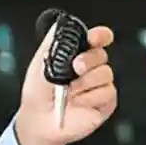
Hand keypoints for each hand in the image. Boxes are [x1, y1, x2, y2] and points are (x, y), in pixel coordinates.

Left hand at [14, 23, 116, 144]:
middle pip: (102, 55)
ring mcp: (98, 86)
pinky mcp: (105, 103)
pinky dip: (90, 97)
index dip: (100, 36)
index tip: (94, 37)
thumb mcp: (40, 62)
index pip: (97, 39)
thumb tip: (61, 24)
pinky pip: (108, 93)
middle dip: (88, 60)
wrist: (39, 121)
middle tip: (75, 68)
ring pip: (106, 74)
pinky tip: (79, 103)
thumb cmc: (37, 94)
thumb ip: (53, 41)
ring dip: (85, 83)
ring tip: (70, 92)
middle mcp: (90, 69)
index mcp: (78, 55)